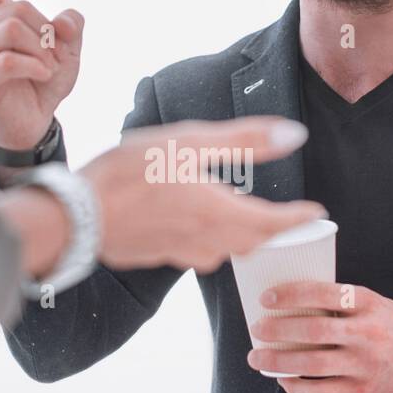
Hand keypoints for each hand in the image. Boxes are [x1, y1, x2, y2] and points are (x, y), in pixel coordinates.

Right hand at [0, 0, 83, 150]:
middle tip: (54, 58)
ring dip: (42, 52)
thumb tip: (60, 20)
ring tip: (46, 70)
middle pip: (18, 8)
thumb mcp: (70, 52)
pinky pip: (10, 60)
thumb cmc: (46, 83)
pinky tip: (42, 77)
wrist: (35, 123)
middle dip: (47, 33)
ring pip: (12, 31)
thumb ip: (72, 28)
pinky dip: (36, 67)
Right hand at [81, 118, 327, 272]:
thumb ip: (245, 141)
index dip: (298, 218)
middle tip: (287, 219)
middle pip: (252, 241)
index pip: (275, 223)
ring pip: (224, 249)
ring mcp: (180, 253)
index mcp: (221, 212)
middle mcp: (207, 240)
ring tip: (245, 220)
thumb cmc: (131, 173)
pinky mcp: (157, 256)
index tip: (316, 212)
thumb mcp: (189, 142)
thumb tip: (295, 136)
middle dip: (273, 231)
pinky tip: (194, 223)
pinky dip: (206, 238)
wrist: (76, 215)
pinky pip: (194, 251)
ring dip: (240, 237)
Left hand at [246, 280, 392, 392]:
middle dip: (278, 330)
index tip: (267, 298)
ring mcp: (365, 365)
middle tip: (257, 329)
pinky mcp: (363, 392)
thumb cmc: (392, 325)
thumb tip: (290, 303)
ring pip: (312, 364)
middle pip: (313, 331)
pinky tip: (283, 379)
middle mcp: (367, 333)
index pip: (322, 294)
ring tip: (257, 358)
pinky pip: (321, 392)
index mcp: (367, 304)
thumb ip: (340, 302)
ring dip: (278, 362)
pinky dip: (297, 386)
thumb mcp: (373, 303)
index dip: (290, 295)